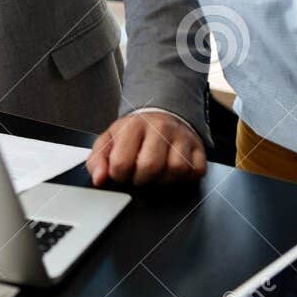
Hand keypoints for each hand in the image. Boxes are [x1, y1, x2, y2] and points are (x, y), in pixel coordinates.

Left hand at [87, 111, 206, 186]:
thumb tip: (99, 178)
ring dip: (163, 180)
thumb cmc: (134, 133)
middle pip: (150, 167)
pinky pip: (195, 171)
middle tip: (138, 175)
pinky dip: (184, 178)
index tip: (121, 173)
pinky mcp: (198, 148)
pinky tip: (172, 171)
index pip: (122, 162)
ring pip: (175, 169)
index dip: (119, 176)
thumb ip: (97, 160)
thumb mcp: (109, 141)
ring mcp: (182, 137)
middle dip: (141, 179)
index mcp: (133, 125)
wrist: (161, 117)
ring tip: (156, 172)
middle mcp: (160, 128)